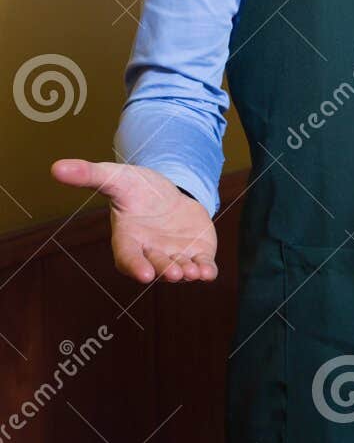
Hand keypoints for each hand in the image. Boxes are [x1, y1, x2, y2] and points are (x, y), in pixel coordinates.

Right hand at [51, 160, 217, 283]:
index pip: (128, 257)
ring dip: (186, 273)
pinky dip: (205, 271)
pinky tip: (208, 273)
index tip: (142, 275)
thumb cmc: (137, 189)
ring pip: (179, 269)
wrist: (169, 193)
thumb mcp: (117, 177)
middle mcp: (150, 252)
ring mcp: (173, 255)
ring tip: (193, 273)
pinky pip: (201, 266)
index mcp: (128, 239)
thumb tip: (56, 167)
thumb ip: (91, 175)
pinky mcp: (196, 253)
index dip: (134, 266)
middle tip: (172, 273)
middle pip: (156, 265)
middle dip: (163, 270)